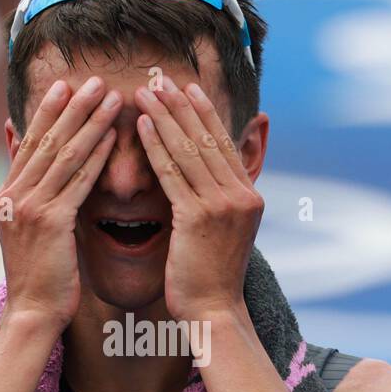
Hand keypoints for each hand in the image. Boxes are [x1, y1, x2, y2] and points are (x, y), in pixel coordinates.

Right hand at [0, 77, 121, 330]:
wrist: (34, 313)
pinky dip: (95, 156)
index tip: (66, 85)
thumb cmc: (39, 276)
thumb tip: (29, 161)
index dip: (48, 112)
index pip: (29, 143)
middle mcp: (11, 196)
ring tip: (110, 97)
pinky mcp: (50, 222)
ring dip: (89, 123)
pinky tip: (111, 138)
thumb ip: (28, 192)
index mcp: (5, 195)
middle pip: (45, 140)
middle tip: (93, 79)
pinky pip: (77, 182)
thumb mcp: (26, 229)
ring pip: (63, 155)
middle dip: (71, 107)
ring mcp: (28, 208)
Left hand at [134, 77, 263, 322]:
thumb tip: (204, 179)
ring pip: (189, 150)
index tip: (184, 88)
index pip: (222, 144)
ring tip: (144, 92)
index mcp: (250, 196)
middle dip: (181, 106)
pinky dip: (157, 145)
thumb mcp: (225, 233)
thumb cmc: (210, 278)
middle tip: (159, 78)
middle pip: (207, 139)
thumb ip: (219, 200)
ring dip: (164, 117)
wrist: (212, 313)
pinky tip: (141, 126)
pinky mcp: (200, 218)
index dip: (202, 113)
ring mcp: (223, 206)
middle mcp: (241, 196)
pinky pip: (173, 173)